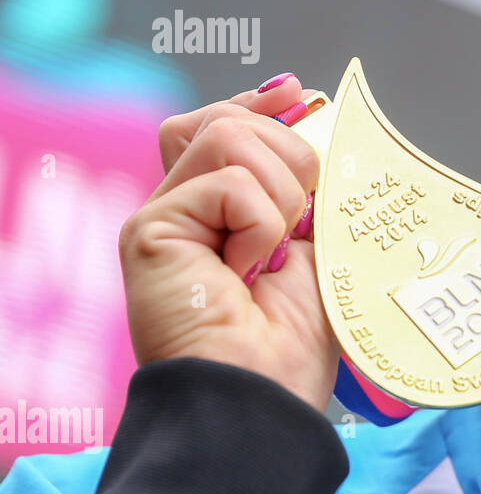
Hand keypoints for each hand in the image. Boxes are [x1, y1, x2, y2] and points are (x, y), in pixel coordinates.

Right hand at [118, 74, 338, 411]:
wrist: (263, 399)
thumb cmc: (293, 345)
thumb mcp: (318, 250)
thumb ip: (308, 191)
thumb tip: (314, 119)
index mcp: (222, 214)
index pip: (224, 126)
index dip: (262, 104)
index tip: (300, 94)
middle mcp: (185, 210)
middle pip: (228, 121)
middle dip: (291, 153)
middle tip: (305, 222)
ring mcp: (163, 217)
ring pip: (230, 136)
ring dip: (281, 192)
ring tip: (276, 253)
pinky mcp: (148, 229)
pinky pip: (228, 183)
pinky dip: (260, 224)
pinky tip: (248, 272)